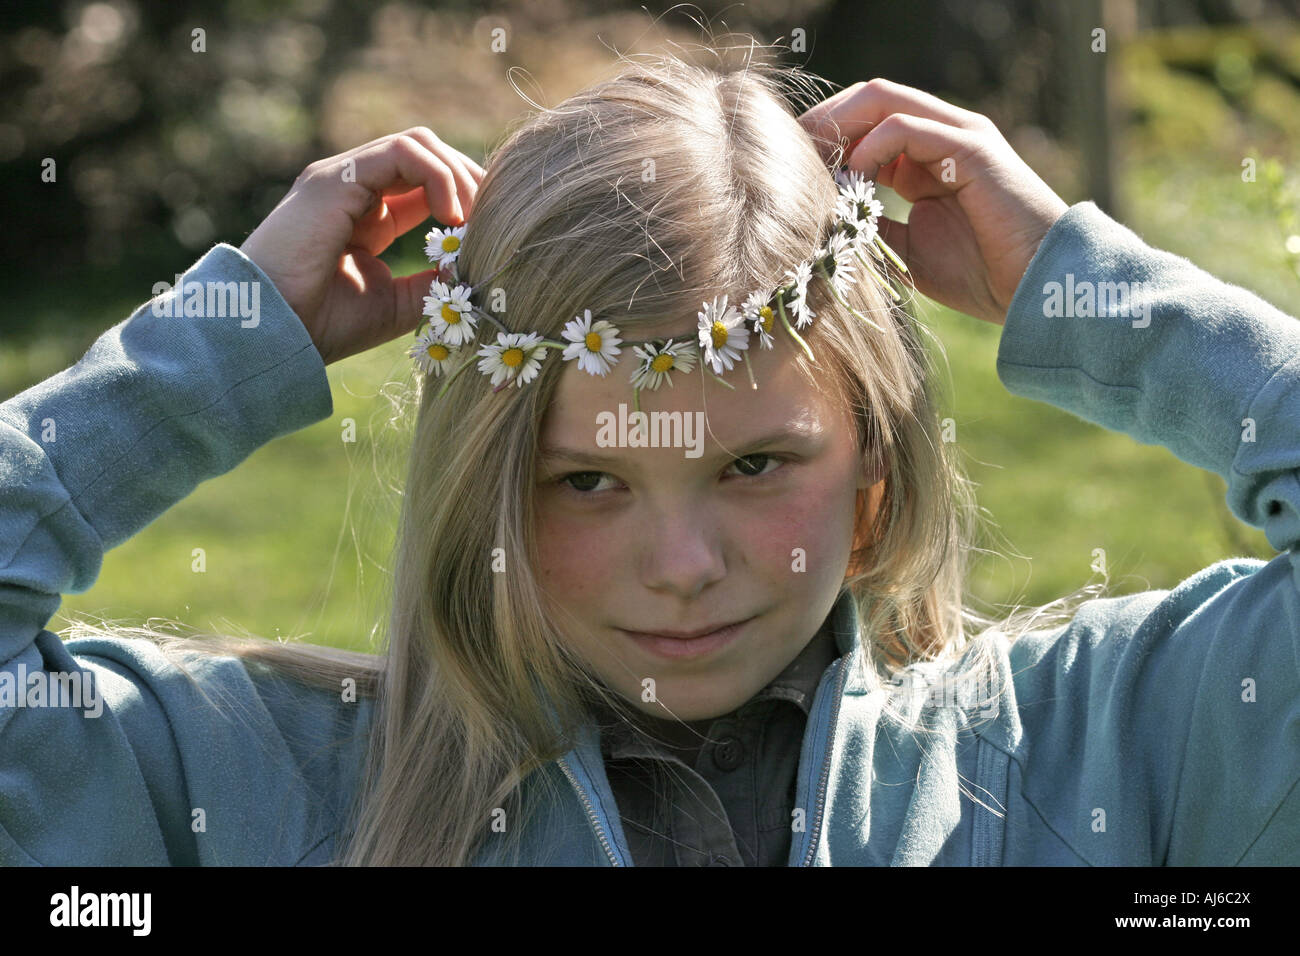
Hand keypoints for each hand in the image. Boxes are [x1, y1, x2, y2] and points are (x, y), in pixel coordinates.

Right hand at [240, 128, 483, 364]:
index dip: (467, 201)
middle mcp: (355, 189)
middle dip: (470, 183)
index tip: (492, 234)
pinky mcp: (337, 178)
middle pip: (428, 155)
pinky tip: (451, 217)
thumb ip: (436, 279)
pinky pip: (403, 152)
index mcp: (367, 216)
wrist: (273, 333)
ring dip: (459, 175)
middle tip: (493, 222)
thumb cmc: (323, 325)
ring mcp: (343, 178)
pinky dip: (439, 177)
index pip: (428, 184)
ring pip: (419, 144)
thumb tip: (480, 264)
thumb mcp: (399, 302)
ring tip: (473, 220)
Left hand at [799, 79, 1068, 325]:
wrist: (1038, 289)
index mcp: (928, 157)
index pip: (866, 123)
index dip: (825, 138)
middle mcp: (944, 136)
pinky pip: (908, 127)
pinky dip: (872, 146)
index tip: (789, 166)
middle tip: (788, 152)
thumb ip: (871, 226)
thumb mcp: (908, 250)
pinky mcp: (972, 147)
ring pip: (885, 100)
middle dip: (824, 122)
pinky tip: (854, 175)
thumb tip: (824, 222)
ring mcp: (960, 136)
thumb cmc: (982, 275)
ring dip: (840, 125)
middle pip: (869, 100)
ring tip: (812, 159)